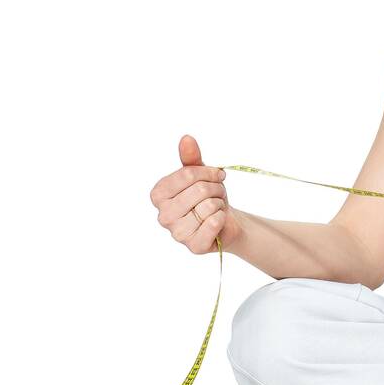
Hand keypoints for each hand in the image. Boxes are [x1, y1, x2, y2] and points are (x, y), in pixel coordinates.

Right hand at [150, 134, 241, 253]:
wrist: (225, 221)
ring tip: (216, 208)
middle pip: (199, 190)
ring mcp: (176, 233)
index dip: (208, 173)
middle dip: (216, 189)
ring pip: (208, 207)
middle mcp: (163, 215)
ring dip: (219, 204)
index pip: (187, 175)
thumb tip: (186, 138)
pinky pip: (213, 224)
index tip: (217, 175)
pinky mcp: (193, 246)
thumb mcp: (200, 174)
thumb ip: (191, 157)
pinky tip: (218, 221)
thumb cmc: (208, 196)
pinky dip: (221, 218)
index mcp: (158, 194)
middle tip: (217, 194)